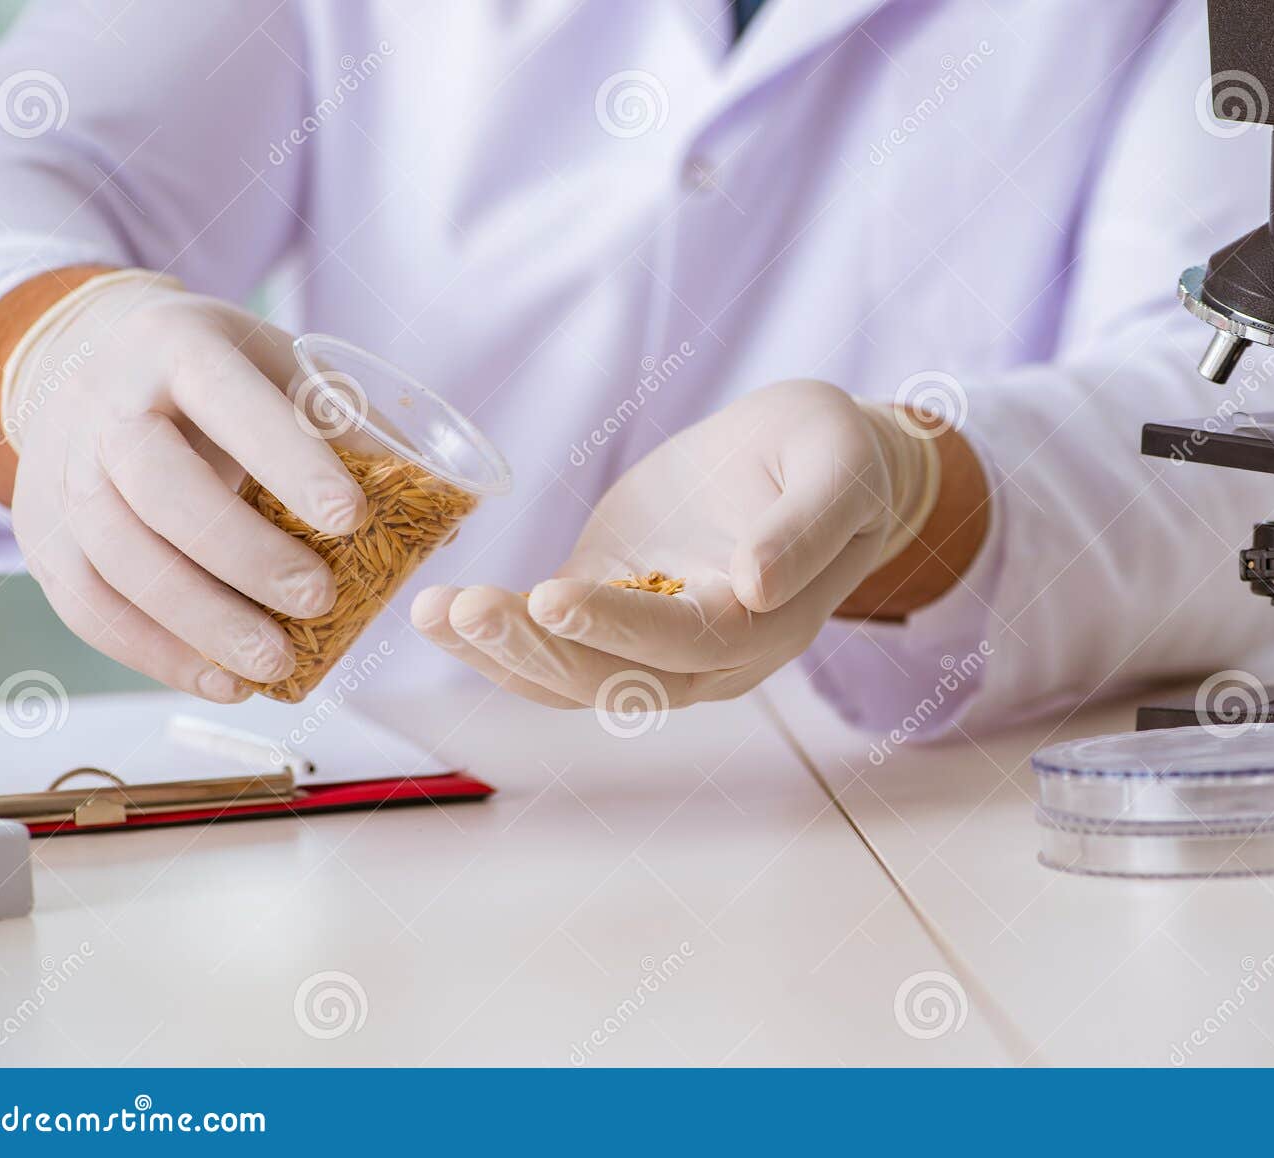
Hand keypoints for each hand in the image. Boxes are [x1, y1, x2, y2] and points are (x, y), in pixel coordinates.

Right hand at [6, 272, 367, 700]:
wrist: (94, 364)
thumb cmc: (221, 379)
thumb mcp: (280, 367)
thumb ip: (348, 427)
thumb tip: (443, 510)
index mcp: (181, 348)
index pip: (229, 399)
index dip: (289, 460)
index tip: (350, 518)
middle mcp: (111, 407)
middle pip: (161, 486)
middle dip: (244, 553)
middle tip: (319, 599)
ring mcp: (67, 472)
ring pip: (119, 556)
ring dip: (202, 621)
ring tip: (277, 661)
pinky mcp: (50, 536)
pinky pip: (91, 606)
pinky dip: (158, 653)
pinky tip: (224, 681)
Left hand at [412, 379, 941, 708]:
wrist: (818, 461)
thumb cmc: (838, 456)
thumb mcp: (842, 468)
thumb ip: (806, 528)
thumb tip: (756, 583)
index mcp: (768, 626)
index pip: (688, 641)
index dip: (619, 626)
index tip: (551, 595)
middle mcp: (709, 655)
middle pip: (617, 677)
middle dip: (536, 649)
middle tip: (462, 609)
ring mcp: (655, 637)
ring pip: (573, 675)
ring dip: (501, 654)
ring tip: (432, 613)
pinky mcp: (614, 605)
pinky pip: (551, 643)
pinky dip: (498, 637)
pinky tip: (439, 613)